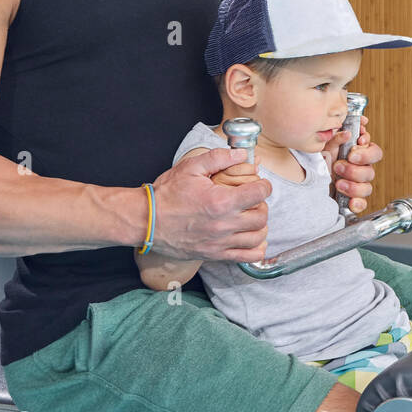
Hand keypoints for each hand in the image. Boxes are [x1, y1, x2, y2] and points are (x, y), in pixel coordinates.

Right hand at [149, 147, 271, 262]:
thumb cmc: (167, 195)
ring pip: (258, 237)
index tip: (259, 184)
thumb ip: (219, 158)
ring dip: (260, 226)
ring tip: (251, 217)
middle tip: (252, 200)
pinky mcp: (215, 255)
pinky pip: (247, 257)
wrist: (147, 221)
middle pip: (262, 216)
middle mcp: (224, 224)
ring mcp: (220, 242)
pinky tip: (250, 238)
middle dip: (262, 205)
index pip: (260, 193)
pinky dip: (255, 248)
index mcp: (221, 201)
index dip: (264, 185)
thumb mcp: (191, 168)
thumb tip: (242, 154)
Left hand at [321, 114, 380, 214]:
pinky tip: (350, 201)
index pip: (375, 152)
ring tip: (338, 183)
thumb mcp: (325, 147)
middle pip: (370, 171)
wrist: (307, 182)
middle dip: (355, 169)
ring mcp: (357, 186)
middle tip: (339, 166)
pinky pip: (362, 204)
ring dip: (353, 186)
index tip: (357, 147)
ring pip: (367, 188)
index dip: (368, 151)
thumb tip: (347, 133)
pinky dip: (357, 203)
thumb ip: (336, 138)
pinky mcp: (352, 200)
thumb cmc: (319, 161)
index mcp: (359, 156)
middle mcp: (360, 171)